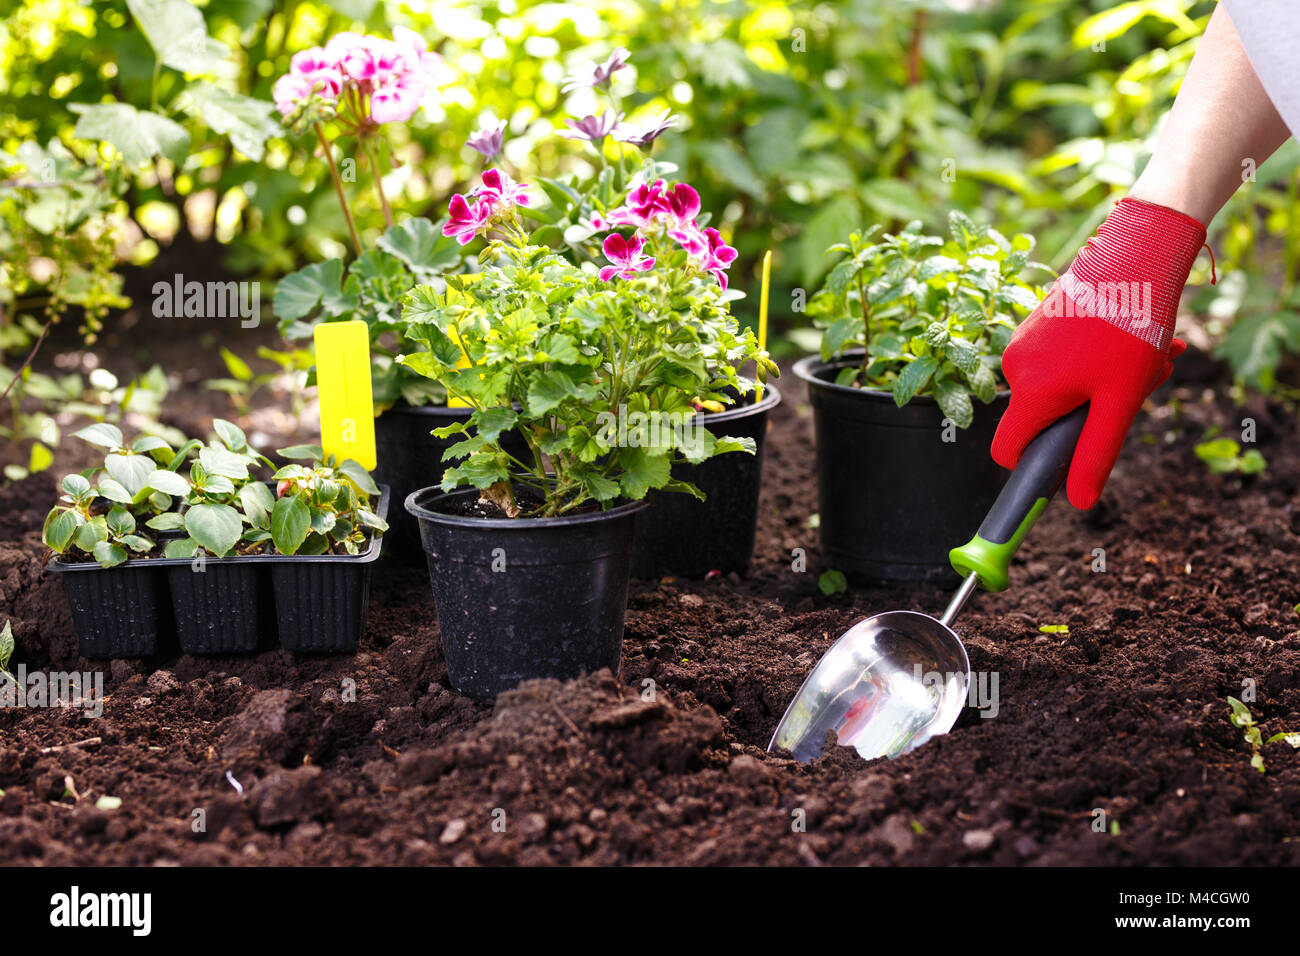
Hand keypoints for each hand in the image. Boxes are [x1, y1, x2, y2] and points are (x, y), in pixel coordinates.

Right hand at [991, 303, 1184, 509]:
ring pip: (1055, 387)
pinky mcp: (1034, 323)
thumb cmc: (1130, 328)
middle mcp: (1016, 367)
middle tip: (1131, 390)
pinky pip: (1056, 360)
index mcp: (1031, 392)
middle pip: (1042, 417)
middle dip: (1085, 414)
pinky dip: (1090, 360)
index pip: (1008, 452)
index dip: (1034, 466)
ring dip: (1096, 384)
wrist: (1134, 252)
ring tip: (1135, 359)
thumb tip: (1078, 502)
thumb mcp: (1120, 401)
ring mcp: (1022, 342)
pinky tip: (1122, 338)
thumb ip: (1095, 454)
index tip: (1069, 460)